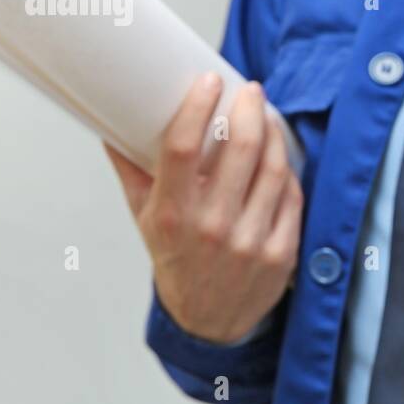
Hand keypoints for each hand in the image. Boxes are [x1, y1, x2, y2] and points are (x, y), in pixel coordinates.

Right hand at [105, 73, 303, 344]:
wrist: (208, 323)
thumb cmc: (176, 261)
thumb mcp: (144, 219)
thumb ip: (131, 170)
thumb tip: (112, 124)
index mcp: (172, 214)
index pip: (184, 147)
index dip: (198, 106)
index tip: (209, 80)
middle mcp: (212, 226)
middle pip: (239, 148)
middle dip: (248, 108)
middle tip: (250, 90)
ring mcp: (251, 240)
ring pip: (273, 167)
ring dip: (273, 132)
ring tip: (267, 115)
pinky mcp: (282, 252)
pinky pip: (291, 195)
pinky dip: (287, 170)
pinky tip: (278, 156)